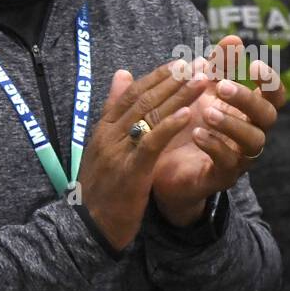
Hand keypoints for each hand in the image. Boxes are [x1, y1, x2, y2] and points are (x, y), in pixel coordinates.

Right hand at [75, 60, 210, 249]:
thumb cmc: (101, 190)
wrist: (87, 227)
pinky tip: (189, 114)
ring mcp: (118, 152)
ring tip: (201, 80)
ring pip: (149, 115)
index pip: (131, 93)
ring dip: (178, 95)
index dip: (157, 76)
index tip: (181, 63)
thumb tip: (121, 74)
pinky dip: (170, 126)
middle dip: (172, 80)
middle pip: (143, 99)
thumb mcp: (104, 148)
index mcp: (104, 128)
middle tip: (197, 63)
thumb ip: (113, 111)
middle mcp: (109, 135)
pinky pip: (151, 143)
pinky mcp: (130, 171)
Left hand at [151, 36, 284, 225]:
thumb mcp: (201, 90)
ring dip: (232, 124)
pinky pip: (228, 163)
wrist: (164, 165)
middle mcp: (251, 133)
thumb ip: (217, 66)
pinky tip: (197, 133)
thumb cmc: (189, 122)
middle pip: (268, 116)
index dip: (270, 80)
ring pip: (253, 141)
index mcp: (249, 111)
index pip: (274, 95)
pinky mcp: (223, 176)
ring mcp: (240, 157)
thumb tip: (234, 37)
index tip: (254, 64)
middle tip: (222, 87)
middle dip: (248, 99)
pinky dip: (215, 146)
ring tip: (207, 112)